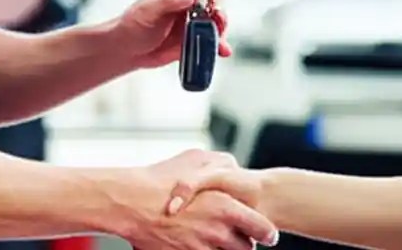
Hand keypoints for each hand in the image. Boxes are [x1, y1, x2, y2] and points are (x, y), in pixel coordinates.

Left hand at [111, 0, 231, 68]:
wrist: (127, 50)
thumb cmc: (133, 24)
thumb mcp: (150, 8)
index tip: (211, 2)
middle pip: (215, 0)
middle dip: (219, 12)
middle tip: (218, 21)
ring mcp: (195, 18)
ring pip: (216, 20)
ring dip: (221, 30)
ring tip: (219, 41)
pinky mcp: (196, 36)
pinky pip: (212, 38)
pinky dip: (219, 44)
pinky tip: (222, 50)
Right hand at [121, 149, 278, 248]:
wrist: (130, 202)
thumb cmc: (161, 179)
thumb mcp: (194, 160)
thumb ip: (218, 163)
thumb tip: (232, 165)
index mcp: (225, 206)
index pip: (260, 227)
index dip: (267, 233)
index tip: (270, 236)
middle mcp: (216, 230)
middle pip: (246, 248)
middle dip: (245, 244)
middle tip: (241, 239)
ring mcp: (200, 247)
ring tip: (219, 242)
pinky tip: (201, 245)